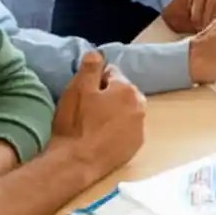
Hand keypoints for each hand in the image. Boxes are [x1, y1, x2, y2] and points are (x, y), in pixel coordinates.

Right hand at [51, 53, 146, 182]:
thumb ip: (90, 68)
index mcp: (126, 88)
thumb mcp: (77, 90)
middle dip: (108, 96)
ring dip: (114, 112)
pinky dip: (118, 129)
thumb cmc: (75, 124)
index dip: (95, 81)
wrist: (78, 162)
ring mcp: (140, 126)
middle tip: (87, 109)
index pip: (112, 73)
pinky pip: (128, 129)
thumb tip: (98, 52)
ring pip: (126, 110)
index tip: (84, 93)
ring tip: (93, 124)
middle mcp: (140, 105)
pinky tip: (102, 137)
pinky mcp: (137, 144)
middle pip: (122, 92)